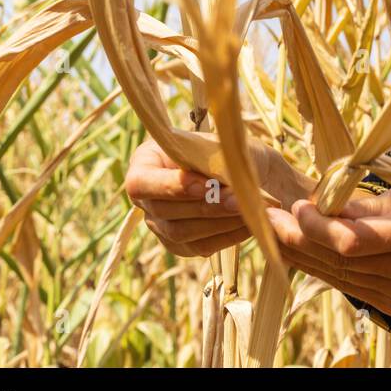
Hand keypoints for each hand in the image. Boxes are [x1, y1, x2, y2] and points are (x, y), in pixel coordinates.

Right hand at [124, 138, 307, 257]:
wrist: (241, 172)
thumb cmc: (225, 150)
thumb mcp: (217, 143)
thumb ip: (210, 159)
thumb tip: (215, 183)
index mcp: (144, 163)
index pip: (140, 183)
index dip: (172, 187)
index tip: (207, 185)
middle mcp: (146, 199)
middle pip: (164, 211)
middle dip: (206, 206)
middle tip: (238, 200)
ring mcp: (160, 225)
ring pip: (181, 233)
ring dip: (218, 223)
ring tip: (248, 210)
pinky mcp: (180, 245)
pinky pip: (199, 247)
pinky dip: (227, 236)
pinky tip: (249, 223)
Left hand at [266, 187, 390, 318]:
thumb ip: (367, 203)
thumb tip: (319, 202)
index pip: (354, 240)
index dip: (318, 226)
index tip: (296, 206)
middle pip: (339, 260)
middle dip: (297, 238)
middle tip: (266, 217)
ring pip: (338, 277)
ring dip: (302, 255)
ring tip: (274, 233)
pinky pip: (348, 287)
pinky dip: (322, 268)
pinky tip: (301, 253)